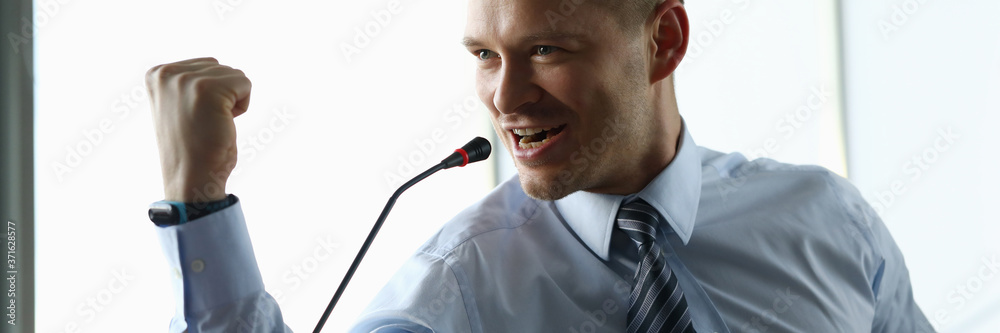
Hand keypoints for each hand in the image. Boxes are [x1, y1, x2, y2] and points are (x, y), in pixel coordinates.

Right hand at [145, 57, 250, 201]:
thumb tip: (214, 64)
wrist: (190, 178)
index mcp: (156, 74)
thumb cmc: (191, 146)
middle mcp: (166, 73)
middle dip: (223, 95)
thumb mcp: (179, 104)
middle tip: (204, 122)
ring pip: (235, 76)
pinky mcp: (207, 90)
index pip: (207, 65)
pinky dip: (242, 105)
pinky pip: (245, 84)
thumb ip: (187, 81)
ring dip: (232, 102)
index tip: (194, 116)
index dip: (210, 94)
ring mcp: (185, 80)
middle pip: (221, 68)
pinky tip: (223, 123)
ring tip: (211, 123)